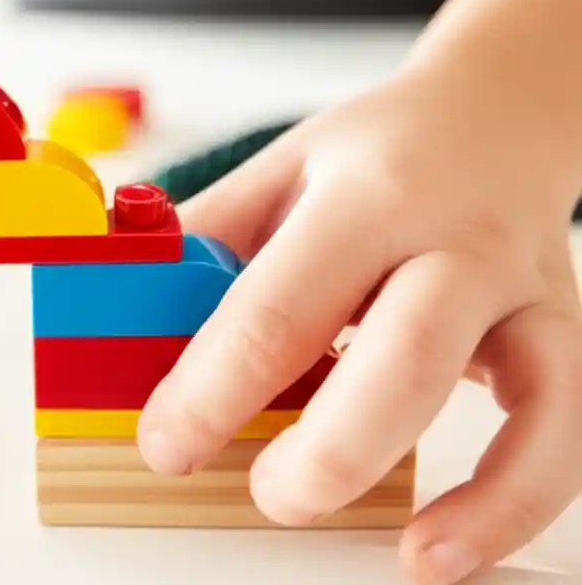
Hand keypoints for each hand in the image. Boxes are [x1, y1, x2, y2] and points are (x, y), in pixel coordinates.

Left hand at [139, 65, 581, 583]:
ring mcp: (523, 290)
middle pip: (406, 354)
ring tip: (405, 555)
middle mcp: (456, 241)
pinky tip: (454, 543)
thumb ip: (204, 247)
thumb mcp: (274, 174)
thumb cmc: (373, 154)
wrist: (494, 116)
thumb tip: (120, 324)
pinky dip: (519, 496)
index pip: (279, 305)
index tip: (167, 445)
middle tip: (269, 495)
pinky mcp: (564, 332)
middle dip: (332, 447)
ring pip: (531, 397)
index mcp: (364, 197)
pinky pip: (566, 426)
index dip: (213, 389)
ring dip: (472, 494)